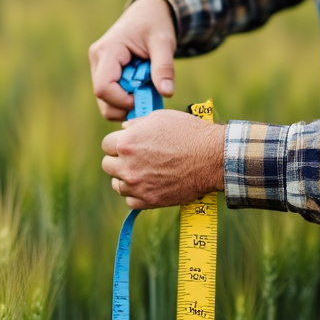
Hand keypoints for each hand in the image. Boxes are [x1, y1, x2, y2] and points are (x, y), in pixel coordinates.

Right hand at [88, 0, 176, 120]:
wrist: (147, 13)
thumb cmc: (155, 24)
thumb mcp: (164, 43)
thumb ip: (164, 67)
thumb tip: (167, 93)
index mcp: (108, 50)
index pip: (104, 87)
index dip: (123, 100)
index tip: (145, 97)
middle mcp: (97, 60)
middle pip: (103, 99)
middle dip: (127, 104)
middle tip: (149, 95)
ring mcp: (98, 67)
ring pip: (106, 101)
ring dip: (128, 102)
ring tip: (146, 87)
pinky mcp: (103, 73)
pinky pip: (111, 96)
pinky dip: (127, 98)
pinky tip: (141, 86)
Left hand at [101, 110, 225, 208]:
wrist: (212, 157)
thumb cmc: (188, 133)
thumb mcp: (160, 118)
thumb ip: (136, 124)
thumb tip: (124, 128)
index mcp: (127, 143)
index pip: (106, 145)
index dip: (117, 143)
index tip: (128, 144)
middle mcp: (128, 166)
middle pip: (108, 165)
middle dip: (118, 160)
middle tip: (134, 158)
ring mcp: (138, 185)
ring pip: (117, 185)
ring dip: (125, 178)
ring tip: (141, 172)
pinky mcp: (150, 201)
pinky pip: (130, 201)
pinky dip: (136, 195)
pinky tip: (147, 185)